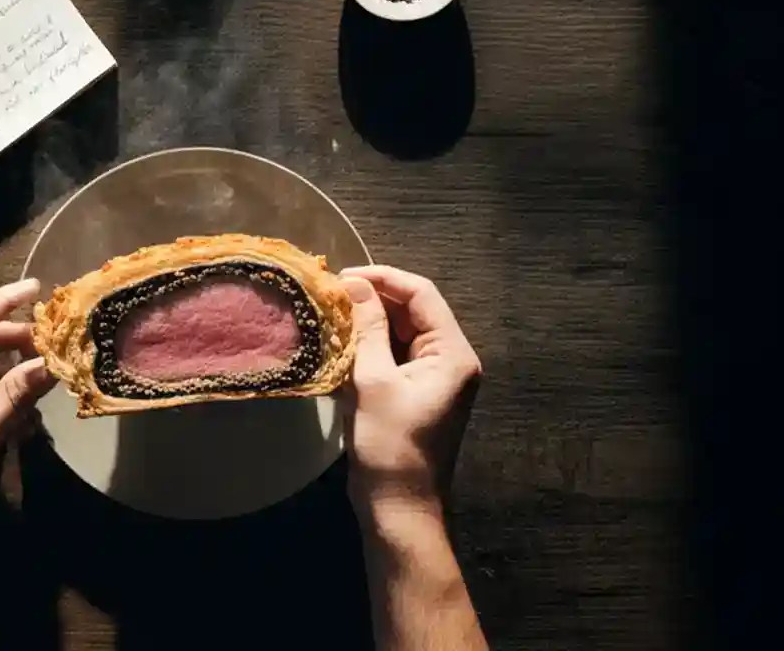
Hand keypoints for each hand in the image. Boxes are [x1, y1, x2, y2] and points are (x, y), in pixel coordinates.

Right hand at [339, 266, 480, 514]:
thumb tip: (355, 285)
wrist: (399, 507)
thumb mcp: (373, 382)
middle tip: (331, 294)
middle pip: (414, 310)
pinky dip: (371, 345)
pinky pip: (396, 355)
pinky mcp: (418, 392)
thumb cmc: (389, 446)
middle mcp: (452, 359)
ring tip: (332, 313)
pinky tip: (342, 342)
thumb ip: (367, 329)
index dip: (383, 278)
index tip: (343, 276)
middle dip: (374, 297)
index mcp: (452, 354)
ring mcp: (436, 377)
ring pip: (403, 332)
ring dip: (370, 321)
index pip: (422, 294)